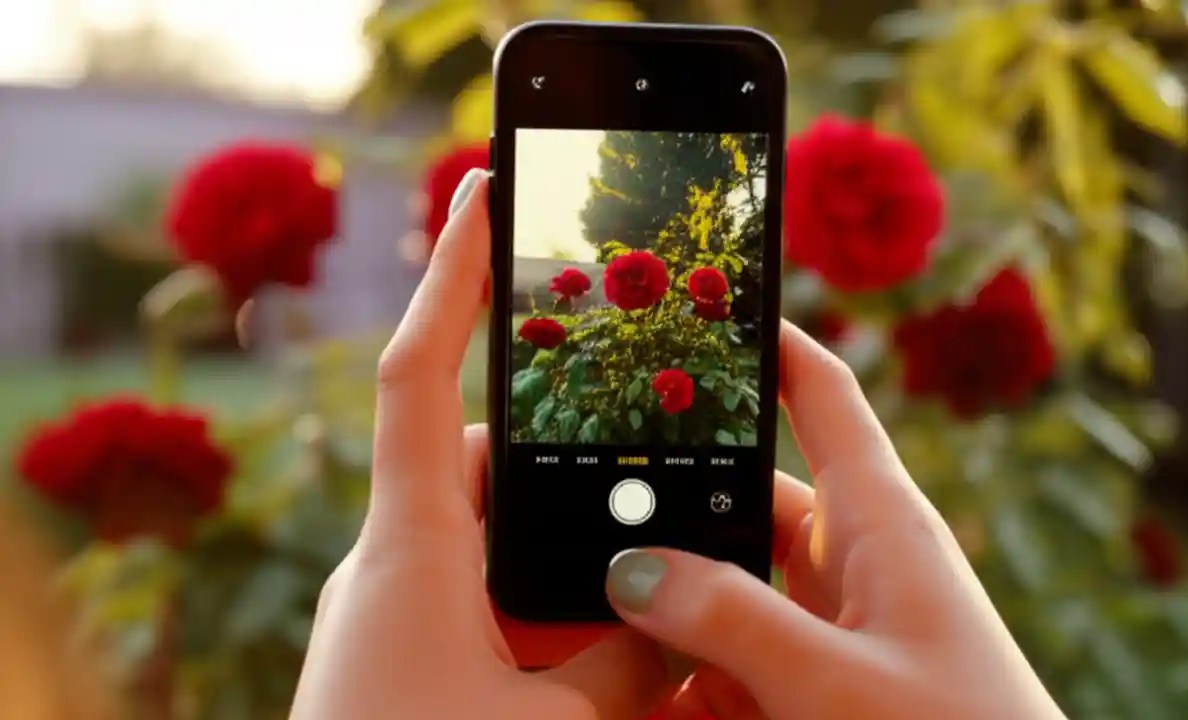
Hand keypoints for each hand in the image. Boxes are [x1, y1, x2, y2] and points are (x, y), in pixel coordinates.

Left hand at [289, 170, 670, 719]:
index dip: (450, 273)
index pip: (417, 375)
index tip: (483, 191)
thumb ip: (627, 665)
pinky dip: (539, 608)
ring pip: (491, 542)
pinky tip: (600, 656)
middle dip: (566, 464)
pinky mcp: (403, 658)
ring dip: (560, 554)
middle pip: (482, 466)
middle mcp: (392, 568)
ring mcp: (394, 614)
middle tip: (646, 467)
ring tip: (641, 590)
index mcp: (410, 553)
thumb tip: (672, 613)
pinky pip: (480, 601)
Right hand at [607, 323, 1067, 719]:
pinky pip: (732, 664)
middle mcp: (852, 563)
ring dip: (672, 612)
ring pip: (727, 593)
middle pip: (744, 500)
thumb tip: (635, 570)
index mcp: (880, 522)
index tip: (702, 302)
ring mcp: (832, 628)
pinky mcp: (814, 685)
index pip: (823, 398)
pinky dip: (687, 680)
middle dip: (673, 507)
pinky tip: (638, 699)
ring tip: (595, 613)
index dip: (770, 341)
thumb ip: (734, 625)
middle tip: (589, 498)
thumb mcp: (840, 683)